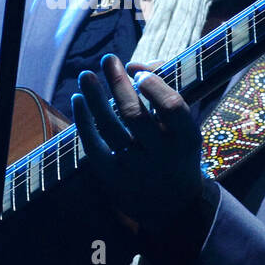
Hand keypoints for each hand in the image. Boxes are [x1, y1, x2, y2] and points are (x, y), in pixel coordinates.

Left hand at [71, 53, 209, 240]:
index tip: (138, 71)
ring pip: (109, 127)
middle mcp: (161, 155)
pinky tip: (78, 99)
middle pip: (135, 115)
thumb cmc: (177, 151)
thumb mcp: (184, 126)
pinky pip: (93, 145)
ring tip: (86, 75)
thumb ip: (164, 92)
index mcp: (186, 139)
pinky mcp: (113, 176)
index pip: (173, 107)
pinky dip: (83, 121)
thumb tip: (134, 67)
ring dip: (95, 97)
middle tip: (108, 59)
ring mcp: (135, 168)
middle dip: (118, 83)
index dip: (154, 85)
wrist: (173, 204)